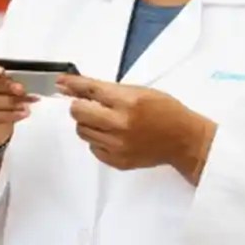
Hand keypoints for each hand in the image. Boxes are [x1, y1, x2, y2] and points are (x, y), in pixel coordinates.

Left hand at [57, 75, 215, 183]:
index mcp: (127, 102)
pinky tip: (113, 136)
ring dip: (89, 124)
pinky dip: (98, 140)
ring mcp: (117, 145)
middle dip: (80, 107)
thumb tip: (76, 88)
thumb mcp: (138, 91)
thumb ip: (107, 90)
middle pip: (78, 113)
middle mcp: (120, 124)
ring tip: (106, 121)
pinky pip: (93, 148)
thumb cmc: (165, 112)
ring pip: (82, 131)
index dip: (71, 85)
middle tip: (89, 106)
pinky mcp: (117, 161)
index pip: (89, 90)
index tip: (60, 83)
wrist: (183, 140)